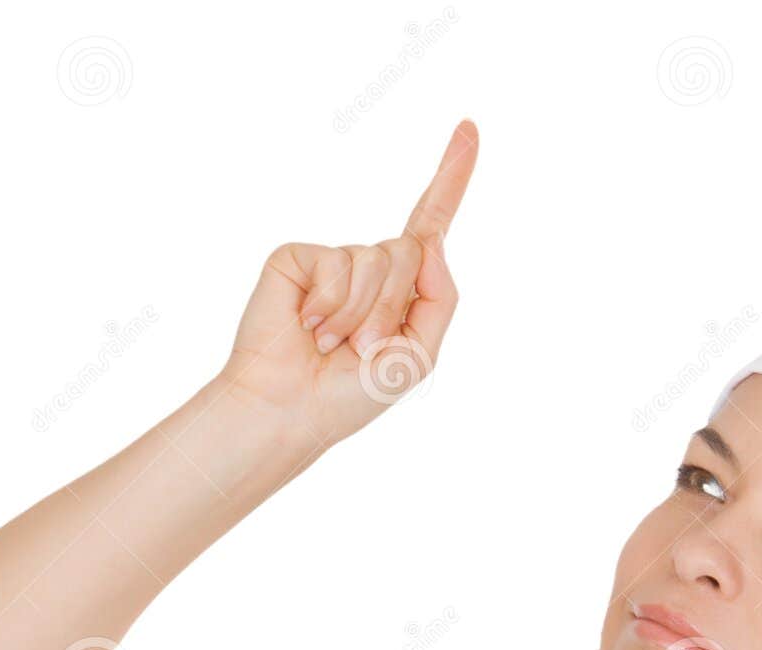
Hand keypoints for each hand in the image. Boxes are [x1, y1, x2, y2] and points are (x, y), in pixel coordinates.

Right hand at [220, 118, 477, 448]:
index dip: (452, 178)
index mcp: (401, 289)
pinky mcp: (299, 256)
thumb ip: (440, 298)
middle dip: (392, 306)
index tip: (470, 128)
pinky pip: (338, 263)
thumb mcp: (418, 356)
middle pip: (411, 251)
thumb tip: (431, 241)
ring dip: (361, 313)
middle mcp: (368, 267)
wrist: (291, 410)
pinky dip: (331, 304)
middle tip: (360, 347)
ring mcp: (333, 260)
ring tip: (332, 343)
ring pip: (377, 259)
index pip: (430, 225)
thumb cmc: (351, 394)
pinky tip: (309, 326)